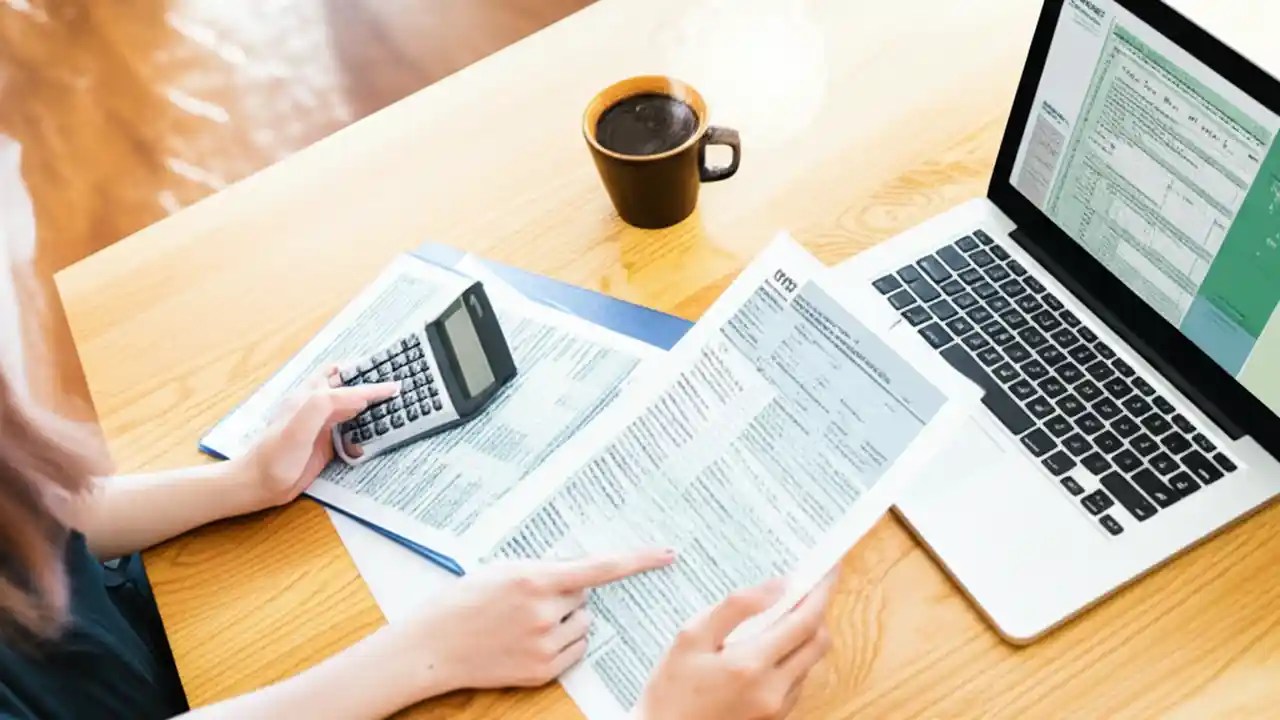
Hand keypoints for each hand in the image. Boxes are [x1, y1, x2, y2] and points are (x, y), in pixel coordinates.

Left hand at [238, 365, 398, 510]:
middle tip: (393, 385)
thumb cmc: (273, 458)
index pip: (347, 384)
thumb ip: (325, 405)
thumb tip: (357, 394)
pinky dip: (363, 427)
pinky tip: (372, 432)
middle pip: (347, 385)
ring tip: (390, 402)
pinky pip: (349, 430)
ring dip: (368, 403)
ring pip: (349, 407)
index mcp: (310, 398)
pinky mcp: (324, 445)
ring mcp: (320, 426)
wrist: (256, 486)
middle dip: (368, 381)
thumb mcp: (298, 427)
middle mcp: (316, 408)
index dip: (371, 383)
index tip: (395, 386)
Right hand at [392, 549, 675, 695]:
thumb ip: (545, 569)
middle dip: (567, 596)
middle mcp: (545, 612)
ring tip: (525, 622)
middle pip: (586, 598)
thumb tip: (583, 573)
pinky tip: (527, 641)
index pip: (600, 567)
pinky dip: (560, 644)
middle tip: (531, 600)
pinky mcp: (544, 671)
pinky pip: (574, 650)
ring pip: (583, 625)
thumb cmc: (466, 602)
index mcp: (535, 578)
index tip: (667, 554)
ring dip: (566, 621)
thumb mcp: (503, 570)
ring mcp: (545, 645)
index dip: (638, 560)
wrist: (435, 646)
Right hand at [636, 572, 836, 719]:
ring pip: (810, 662)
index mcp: (751, 665)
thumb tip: (778, 585)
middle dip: (817, 611)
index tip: (828, 569)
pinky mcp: (775, 718)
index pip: (805, 620)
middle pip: (819, 642)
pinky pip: (797, 681)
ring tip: (780, 617)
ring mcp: (777, 708)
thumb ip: (737, 606)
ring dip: (804, 636)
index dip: (821, 591)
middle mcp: (773, 690)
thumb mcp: (691, 637)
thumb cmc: (670, 689)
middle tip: (806, 588)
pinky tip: (767, 649)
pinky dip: (792, 658)